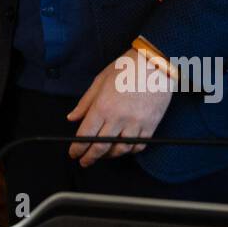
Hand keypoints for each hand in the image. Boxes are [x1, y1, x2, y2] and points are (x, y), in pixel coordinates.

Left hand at [65, 50, 173, 167]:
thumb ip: (85, 102)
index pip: (85, 134)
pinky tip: (122, 148)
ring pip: (120, 150)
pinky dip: (128, 150)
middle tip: (83, 162)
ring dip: (108, 156)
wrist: (156, 64)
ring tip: (102, 155)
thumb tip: (72, 118)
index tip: (73, 153)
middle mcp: (118, 118)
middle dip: (89, 157)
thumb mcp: (100, 81)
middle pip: (100, 147)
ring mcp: (136, 124)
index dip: (77, 148)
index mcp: (103, 106)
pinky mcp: (150, 126)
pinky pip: (138, 146)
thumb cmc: (126, 68)